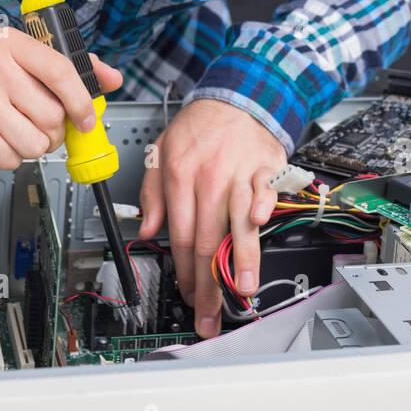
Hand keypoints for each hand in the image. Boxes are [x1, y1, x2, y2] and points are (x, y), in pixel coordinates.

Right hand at [0, 26, 122, 168]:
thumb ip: (71, 69)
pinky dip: (11, 157)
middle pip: (52, 114)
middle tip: (36, 125)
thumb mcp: (24, 66)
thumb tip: (112, 78)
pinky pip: (13, 158)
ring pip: (36, 141)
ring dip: (32, 146)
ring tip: (14, 131)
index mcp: (11, 44)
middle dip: (52, 131)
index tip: (87, 119)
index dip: (81, 100)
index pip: (61, 70)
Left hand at [138, 98, 285, 337]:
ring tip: (242, 290)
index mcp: (178, 176)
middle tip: (211, 312)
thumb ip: (151, 193)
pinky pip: (264, 190)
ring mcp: (237, 173)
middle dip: (209, 284)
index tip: (189, 295)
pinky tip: (259, 224)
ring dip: (241, 259)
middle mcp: (208, 178)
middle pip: (206, 240)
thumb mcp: (160, 152)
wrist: (239, 97)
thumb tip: (145, 230)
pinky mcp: (265, 168)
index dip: (183, 272)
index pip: (179, 236)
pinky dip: (262, 205)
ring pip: (237, 223)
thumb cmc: (200, 128)